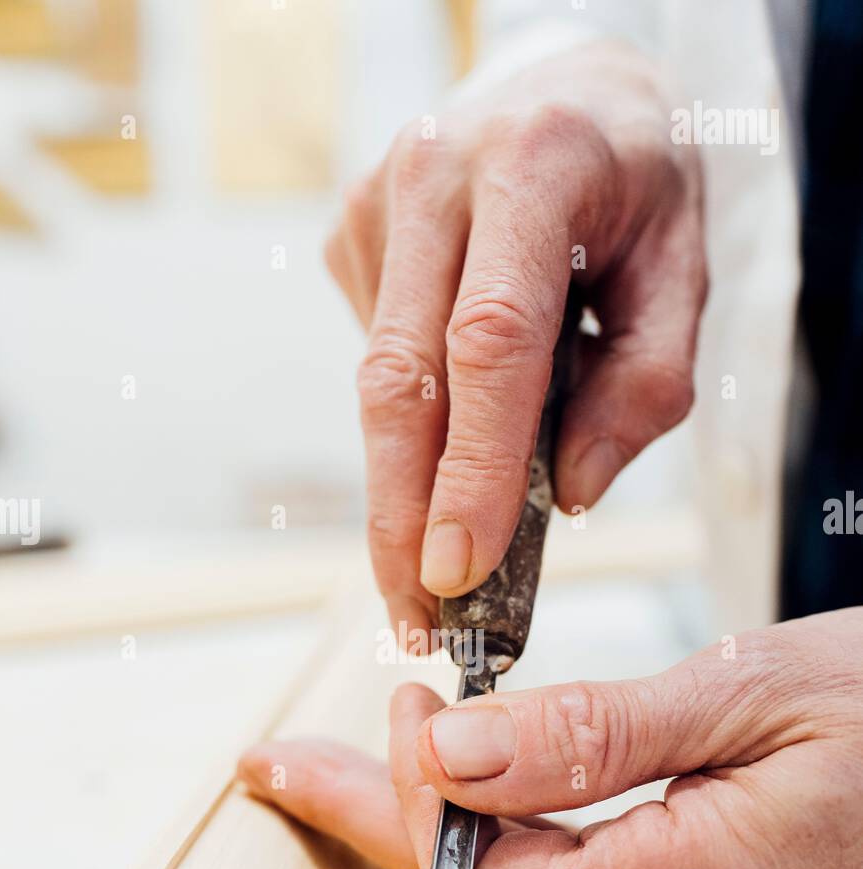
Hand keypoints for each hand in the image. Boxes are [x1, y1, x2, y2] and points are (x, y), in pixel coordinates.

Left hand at [240, 610, 862, 868]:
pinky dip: (493, 821)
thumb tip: (460, 752)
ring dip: (425, 818)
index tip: (403, 702)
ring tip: (348, 764)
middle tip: (288, 766)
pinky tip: (462, 783)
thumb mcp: (752, 696)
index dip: (411, 804)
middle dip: (375, 820)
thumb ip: (602, 736)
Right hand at [326, 40, 706, 639]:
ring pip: (378, 381)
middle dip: (401, 515)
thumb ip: (646, 385)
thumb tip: (569, 493)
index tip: (457, 570)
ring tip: (453, 525)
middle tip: (414, 618)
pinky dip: (420, 409)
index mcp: (534, 170)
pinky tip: (463, 387)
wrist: (564, 85)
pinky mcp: (350, 234)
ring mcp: (378, 204)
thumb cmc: (633, 181)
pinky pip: (378, 355)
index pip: (491, 343)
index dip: (471, 467)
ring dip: (410, 478)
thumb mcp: (683, 269)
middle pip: (400, 379)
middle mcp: (435, 177)